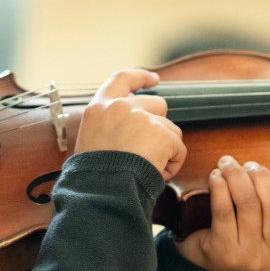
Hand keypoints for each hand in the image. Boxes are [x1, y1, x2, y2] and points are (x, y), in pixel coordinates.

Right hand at [72, 69, 186, 178]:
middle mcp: (120, 107)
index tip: (154, 79)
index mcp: (99, 108)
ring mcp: (142, 119)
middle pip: (158, 104)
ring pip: (171, 129)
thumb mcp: (91, 142)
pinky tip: (157, 174)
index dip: (140, 77)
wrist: (100, 192)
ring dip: (165, 150)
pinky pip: (178, 149)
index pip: (122, 79)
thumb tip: (131, 129)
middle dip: (160, 126)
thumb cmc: (93, 177)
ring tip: (147, 169)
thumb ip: (109, 127)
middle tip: (152, 149)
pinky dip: (172, 164)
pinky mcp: (161, 135)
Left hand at [177, 156, 269, 270]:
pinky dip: (220, 188)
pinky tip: (216, 177)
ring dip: (237, 176)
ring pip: (248, 204)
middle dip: (261, 177)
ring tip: (228, 164)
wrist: (201, 259)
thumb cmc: (239, 239)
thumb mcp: (269, 238)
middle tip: (249, 164)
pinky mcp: (222, 252)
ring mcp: (247, 259)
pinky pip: (224, 211)